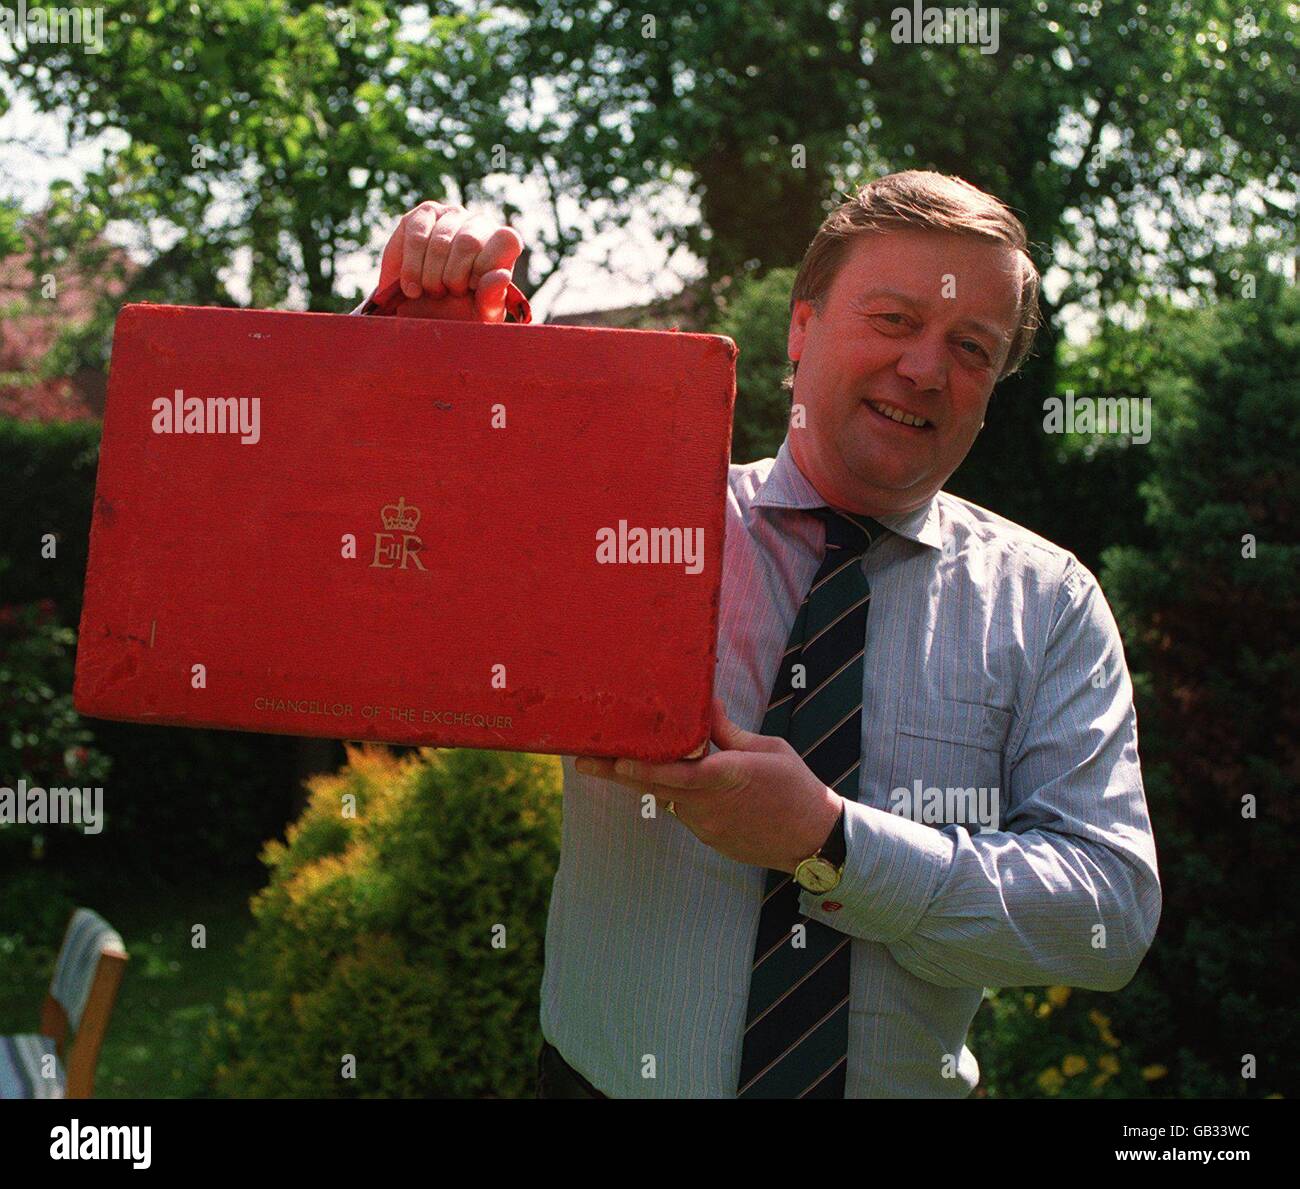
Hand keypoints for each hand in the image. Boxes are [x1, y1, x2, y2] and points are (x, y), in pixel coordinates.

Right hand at [373, 199, 523, 321]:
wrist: (422, 315)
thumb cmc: (459, 314)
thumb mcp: (480, 316)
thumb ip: (493, 299)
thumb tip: (501, 275)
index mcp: (503, 246)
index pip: (507, 240)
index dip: (486, 266)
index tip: (472, 288)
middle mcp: (481, 224)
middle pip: (469, 242)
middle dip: (453, 278)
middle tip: (448, 294)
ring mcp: (453, 215)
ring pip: (440, 241)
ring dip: (430, 276)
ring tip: (431, 291)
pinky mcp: (424, 214)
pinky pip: (416, 237)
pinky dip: (411, 268)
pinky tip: (411, 287)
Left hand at [573, 697, 842, 873]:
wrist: (813, 840)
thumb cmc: (795, 786)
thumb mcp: (768, 748)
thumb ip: (729, 732)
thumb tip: (706, 704)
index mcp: (728, 776)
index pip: (678, 773)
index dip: (644, 767)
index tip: (615, 759)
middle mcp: (710, 804)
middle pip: (656, 787)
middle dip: (617, 773)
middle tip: (582, 762)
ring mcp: (707, 826)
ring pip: (668, 798)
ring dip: (652, 780)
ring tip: (619, 758)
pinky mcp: (709, 839)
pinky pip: (683, 811)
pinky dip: (676, 795)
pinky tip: (677, 780)